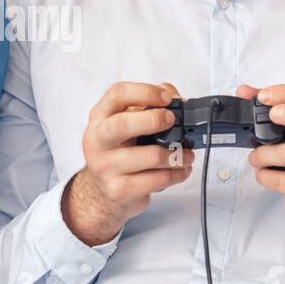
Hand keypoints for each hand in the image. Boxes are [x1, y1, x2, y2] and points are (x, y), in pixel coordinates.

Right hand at [61, 81, 195, 246]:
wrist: (102, 191)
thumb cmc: (119, 152)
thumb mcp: (126, 123)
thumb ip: (148, 105)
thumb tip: (175, 97)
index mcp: (100, 118)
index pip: (117, 95)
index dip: (145, 92)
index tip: (167, 97)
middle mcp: (98, 141)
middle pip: (122, 124)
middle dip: (154, 120)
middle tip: (173, 121)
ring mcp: (106, 167)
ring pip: (150, 156)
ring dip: (177, 154)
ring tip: (186, 154)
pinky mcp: (119, 190)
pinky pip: (157, 180)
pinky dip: (176, 174)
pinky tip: (180, 170)